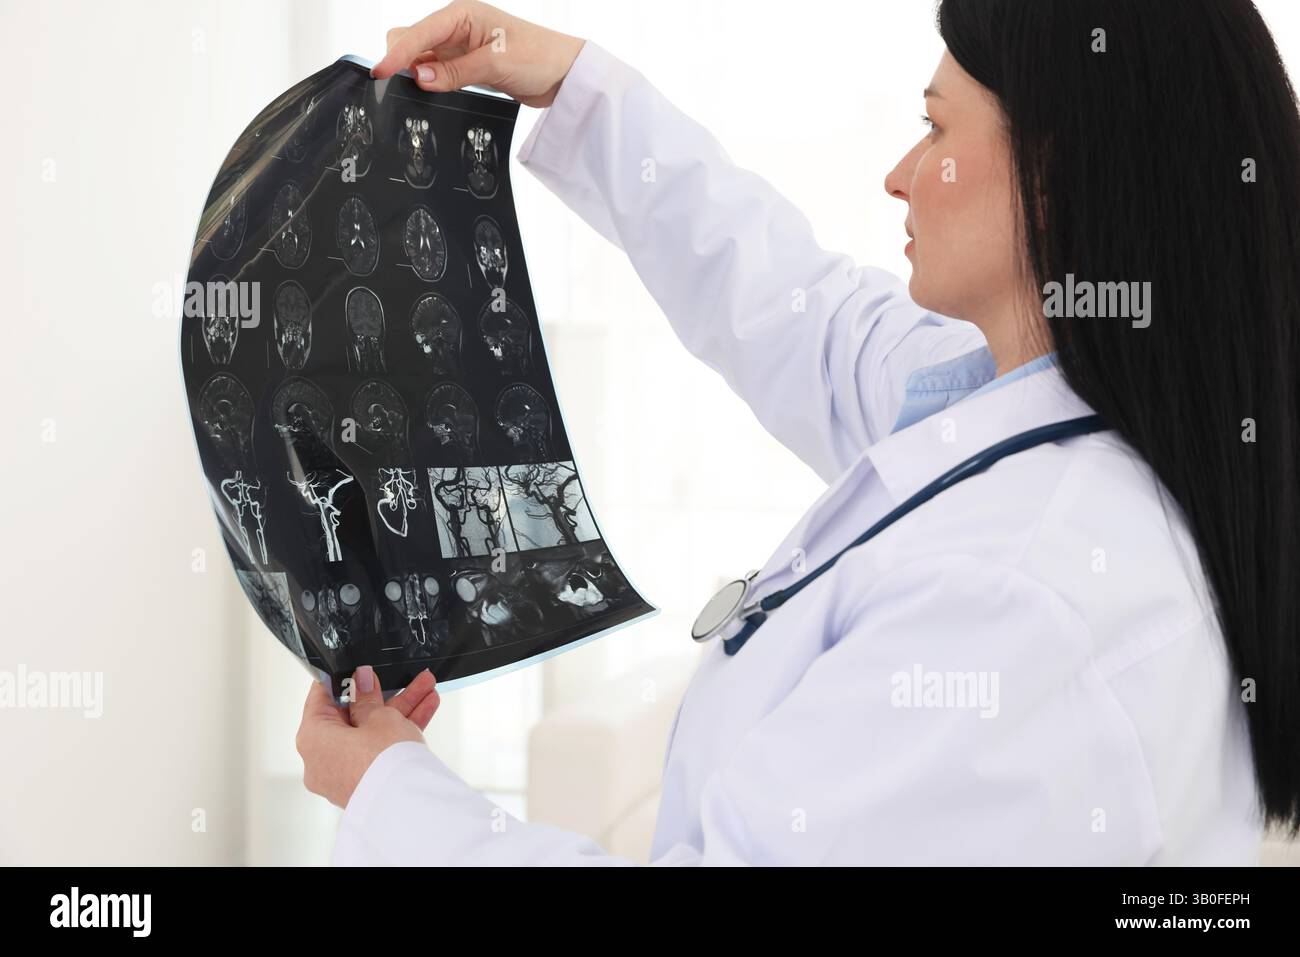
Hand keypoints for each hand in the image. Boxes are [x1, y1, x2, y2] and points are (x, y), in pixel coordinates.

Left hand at [296, 666, 441, 807]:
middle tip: (400, 676)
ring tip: (426, 688)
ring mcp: (345, 773)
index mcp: (312, 738)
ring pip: (373, 732)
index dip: (341, 679)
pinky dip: (401, 731)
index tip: (357, 666)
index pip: (320, 699)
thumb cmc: (383, 763)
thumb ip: (368, 697)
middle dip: (384, 694)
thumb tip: (361, 679)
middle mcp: (323, 759)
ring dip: (401, 709)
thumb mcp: (378, 717)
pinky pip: (381, 750)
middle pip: (353, 716)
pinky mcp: (366, 782)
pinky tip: (427, 708)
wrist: (408, 806)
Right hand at [372, 0, 584, 107]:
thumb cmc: (539, 57)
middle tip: (402, 87)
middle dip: (402, 61)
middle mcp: (457, 27)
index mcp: (462, 15)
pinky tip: (433, 95)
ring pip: (422, 58)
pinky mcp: (466, 66)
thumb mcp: (494, 64)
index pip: (418, 33)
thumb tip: (420, 78)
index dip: (397, 55)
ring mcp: (460, 47)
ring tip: (419, 94)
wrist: (565, 74)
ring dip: (416, 75)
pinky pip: (437, 72)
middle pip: (411, 40)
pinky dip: (431, 83)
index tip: (380, 73)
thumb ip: (454, 72)